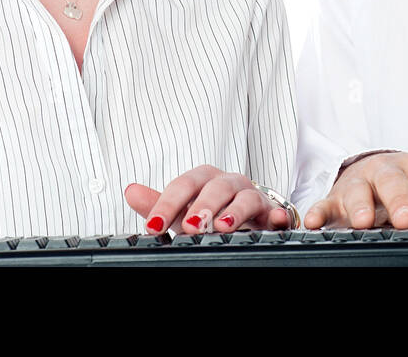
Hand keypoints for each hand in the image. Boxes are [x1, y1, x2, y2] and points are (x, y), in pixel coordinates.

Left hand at [124, 164, 292, 234]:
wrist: (249, 216)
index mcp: (204, 179)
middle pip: (216, 187)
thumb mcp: (183, 209)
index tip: (152, 226)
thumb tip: (130, 191)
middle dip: (202, 206)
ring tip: (223, 227)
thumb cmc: (212, 211)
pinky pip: (277, 211)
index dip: (167, 204)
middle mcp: (228, 183)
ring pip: (246, 197)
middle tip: (189, 226)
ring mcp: (252, 195)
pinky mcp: (271, 212)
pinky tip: (274, 221)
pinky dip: (277, 215)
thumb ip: (158, 203)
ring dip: (235, 211)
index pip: (184, 185)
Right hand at [303, 152, 407, 229]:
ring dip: (359, 205)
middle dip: (399, 199)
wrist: (370, 174)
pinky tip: (315, 223)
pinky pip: (323, 204)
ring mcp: (357, 184)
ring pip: (356, 190)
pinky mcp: (332, 200)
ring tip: (365, 222)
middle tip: (406, 219)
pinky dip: (318, 213)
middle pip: (392, 180)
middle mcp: (385, 172)